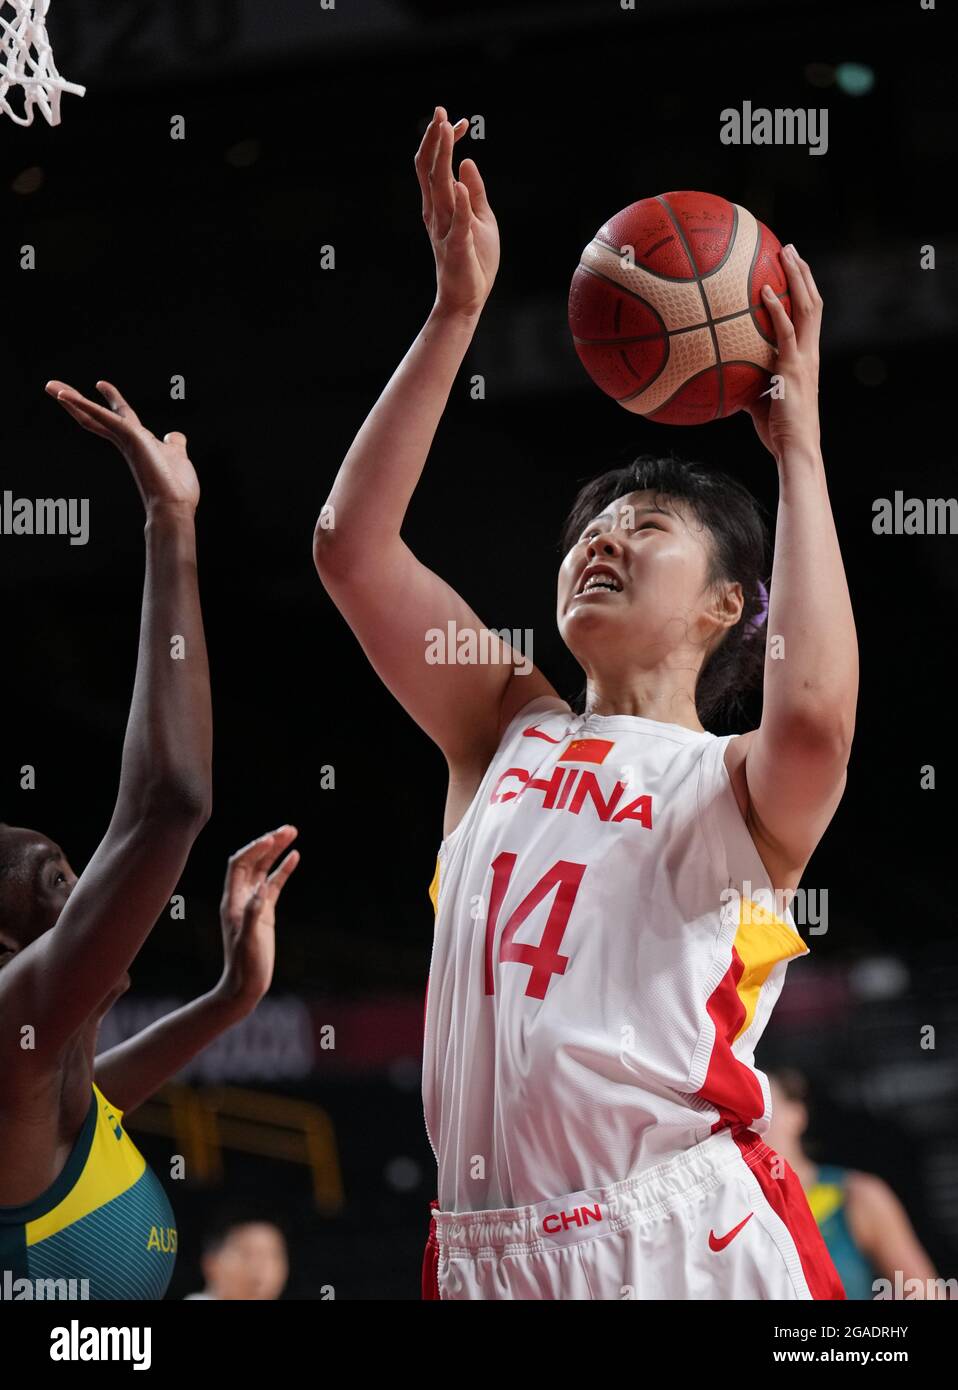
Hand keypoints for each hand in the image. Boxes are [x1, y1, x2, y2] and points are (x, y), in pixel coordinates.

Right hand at [46, 379, 199, 511]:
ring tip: (51, 385)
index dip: (110, 400)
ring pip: (93, 415)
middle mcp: (126, 440)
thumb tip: (174, 436)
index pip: (118, 417)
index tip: (100, 383)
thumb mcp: (177, 455)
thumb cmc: (176, 488)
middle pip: (95, 416)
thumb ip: (174, 444)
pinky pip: (102, 416)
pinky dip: (83, 404)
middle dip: (76, 400)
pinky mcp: (128, 436)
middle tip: (53, 386)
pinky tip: (65, 395)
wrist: (174, 506)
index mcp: (137, 442)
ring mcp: (126, 438)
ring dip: (72, 399)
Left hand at [217, 826, 299, 1010]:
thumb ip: (253, 914)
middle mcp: (240, 897)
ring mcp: (253, 903)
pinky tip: (295, 857)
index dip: (254, 850)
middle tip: (288, 828)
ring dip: (277, 851)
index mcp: (232, 901)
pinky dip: (283, 870)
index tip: (271, 839)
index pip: (239, 865)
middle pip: (252, 861)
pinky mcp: (265, 912)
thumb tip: (261, 891)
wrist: (245, 985)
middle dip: (268, 843)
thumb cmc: (244, 964)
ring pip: (264, 869)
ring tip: (292, 833)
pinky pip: (274, 884)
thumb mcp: (249, 939)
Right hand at [415, 104, 499, 316]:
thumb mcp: (480, 218)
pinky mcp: (457, 247)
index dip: (445, 141)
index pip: (438, 166)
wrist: (467, 299)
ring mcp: (445, 230)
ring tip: (447, 132)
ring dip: (443, 159)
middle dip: (435, 140)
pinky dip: (459, 203)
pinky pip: (457, 223)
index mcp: (441, 205)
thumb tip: (467, 162)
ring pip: (440, 189)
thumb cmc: (474, 260)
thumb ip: (474, 192)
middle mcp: (437, 213)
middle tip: (440, 111)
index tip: (460, 121)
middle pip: (430, 170)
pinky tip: (460, 183)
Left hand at [747, 246, 822, 462]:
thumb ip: (746, 384)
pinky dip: (777, 308)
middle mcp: (810, 353)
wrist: (794, 448)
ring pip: (807, 308)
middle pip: (813, 302)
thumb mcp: (758, 401)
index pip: (809, 317)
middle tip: (790, 249)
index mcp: (806, 359)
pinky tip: (765, 290)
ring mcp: (804, 358)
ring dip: (797, 277)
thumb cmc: (777, 432)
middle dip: (803, 273)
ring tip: (786, 253)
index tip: (793, 270)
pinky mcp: (793, 368)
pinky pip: (786, 331)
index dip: (804, 291)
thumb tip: (720, 377)